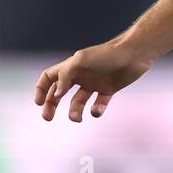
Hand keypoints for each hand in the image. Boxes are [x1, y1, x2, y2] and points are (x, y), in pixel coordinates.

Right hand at [33, 39, 152, 121]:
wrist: (134, 54)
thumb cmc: (106, 55)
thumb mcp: (81, 61)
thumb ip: (65, 76)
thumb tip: (55, 95)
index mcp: (70, 67)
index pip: (49, 77)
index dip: (41, 89)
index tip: (38, 103)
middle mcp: (80, 76)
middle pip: (59, 92)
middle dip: (51, 105)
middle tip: (48, 118)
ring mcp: (94, 83)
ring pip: (78, 102)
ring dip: (74, 111)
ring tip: (76, 118)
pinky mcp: (108, 90)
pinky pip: (98, 104)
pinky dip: (96, 110)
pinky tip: (96, 110)